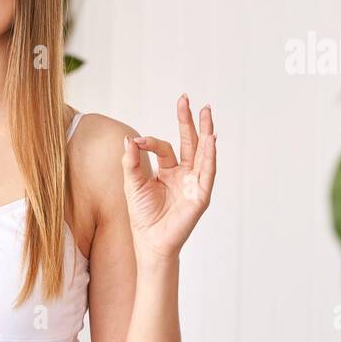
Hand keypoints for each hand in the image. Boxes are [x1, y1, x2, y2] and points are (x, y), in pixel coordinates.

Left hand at [121, 94, 215, 260]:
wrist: (149, 242)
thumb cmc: (142, 216)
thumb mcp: (132, 184)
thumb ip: (131, 162)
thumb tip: (129, 139)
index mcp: (169, 170)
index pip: (164, 147)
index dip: (150, 142)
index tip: (137, 142)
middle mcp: (185, 174)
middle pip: (190, 142)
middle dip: (189, 121)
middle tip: (188, 99)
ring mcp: (194, 183)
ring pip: (203, 153)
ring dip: (205, 132)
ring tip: (206, 112)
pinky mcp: (201, 195)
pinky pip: (208, 172)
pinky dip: (210, 156)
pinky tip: (211, 140)